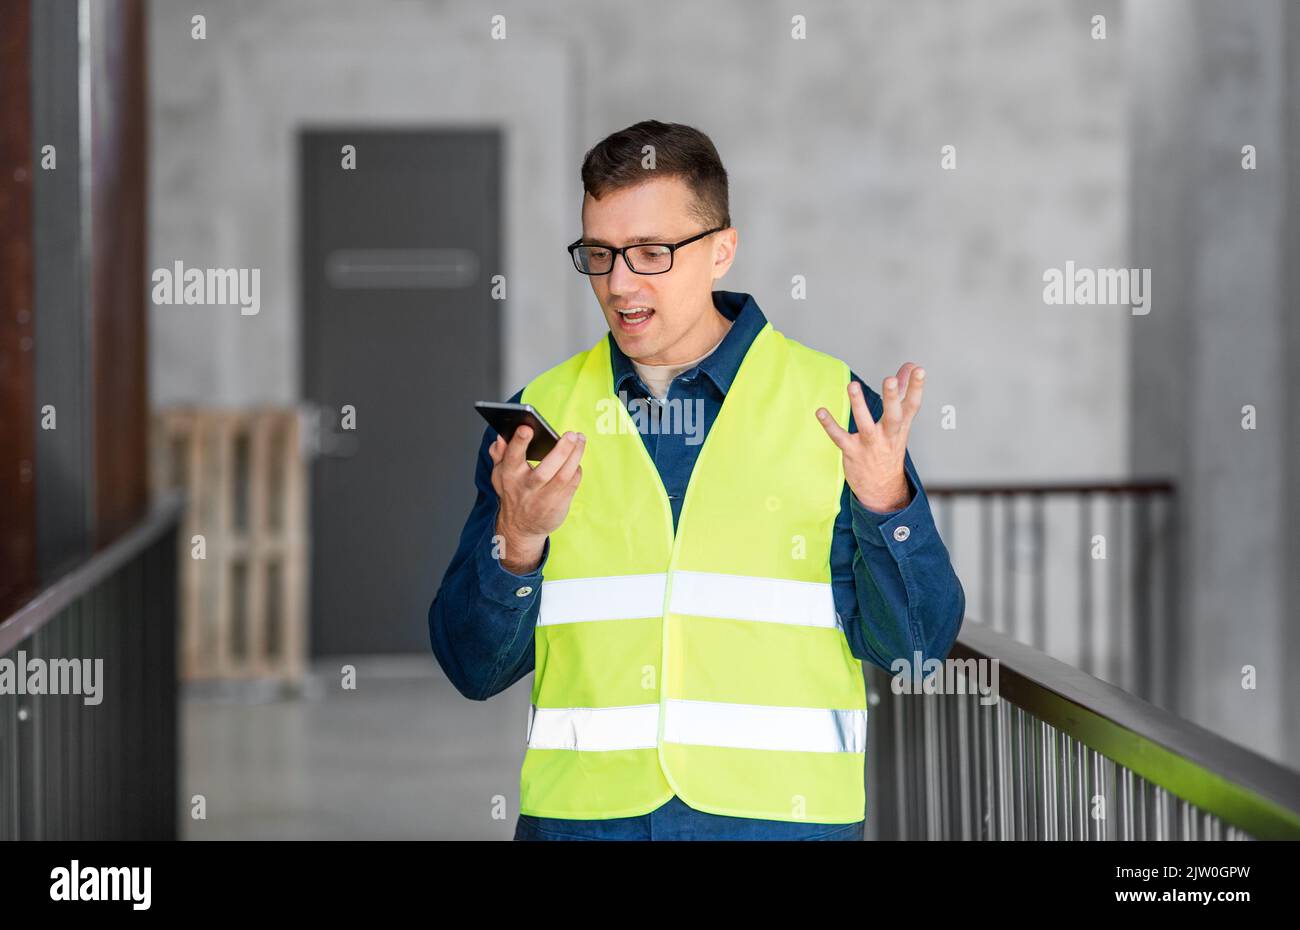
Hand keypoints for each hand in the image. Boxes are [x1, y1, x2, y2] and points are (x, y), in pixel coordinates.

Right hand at [488, 426, 584, 573]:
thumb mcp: (500, 474)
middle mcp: (526, 488)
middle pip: (545, 469)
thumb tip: (500, 437)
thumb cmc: (513, 492)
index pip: (512, 457)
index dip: (519, 442)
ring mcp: (544, 499)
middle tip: (572, 434)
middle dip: (561, 450)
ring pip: (564, 476)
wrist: (520, 527)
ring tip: (580, 440)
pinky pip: (572, 484)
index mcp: (509, 475)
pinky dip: (576, 470)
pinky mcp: (558, 505)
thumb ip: (499, 454)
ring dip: (575, 456)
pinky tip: (577, 459)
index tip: (527, 427)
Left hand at [816, 363, 924, 512]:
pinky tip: (820, 412)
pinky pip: (840, 438)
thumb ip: (904, 392)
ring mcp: (870, 445)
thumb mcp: (901, 422)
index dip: (916, 387)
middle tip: (890, 379)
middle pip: (894, 416)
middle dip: (892, 398)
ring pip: (865, 425)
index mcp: (902, 426)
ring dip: (859, 405)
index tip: (919, 370)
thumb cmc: (890, 446)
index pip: (912, 405)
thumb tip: (911, 366)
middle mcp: (888, 435)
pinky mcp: (852, 452)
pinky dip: (830, 425)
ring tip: (852, 385)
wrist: (883, 489)